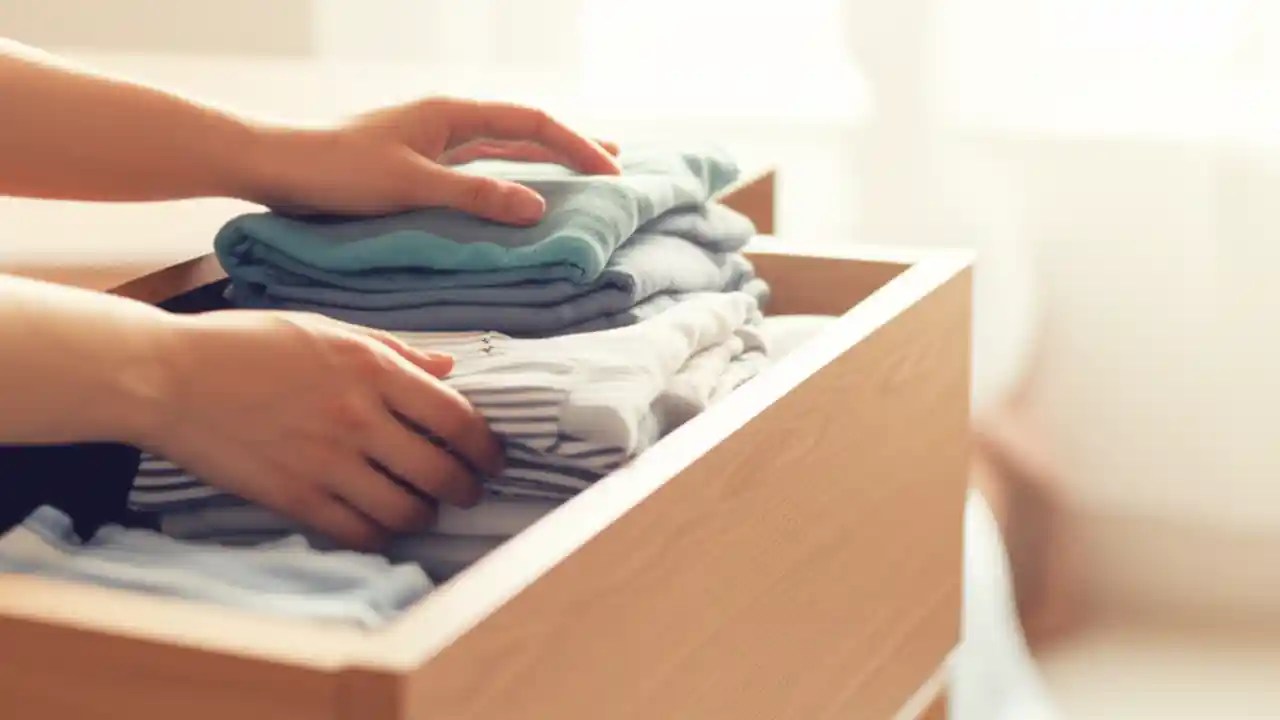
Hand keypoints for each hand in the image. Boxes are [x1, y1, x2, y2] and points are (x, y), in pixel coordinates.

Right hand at [143, 310, 503, 549]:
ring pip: (405, 510)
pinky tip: (379, 525)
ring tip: (422, 509)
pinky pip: (358, 532)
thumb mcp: (325, 329)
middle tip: (466, 492)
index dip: (486, 447)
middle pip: (441, 472)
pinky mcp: (293, 496)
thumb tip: (448, 367)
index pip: (456, 418)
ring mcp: (325, 461)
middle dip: (466, 489)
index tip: (493, 459)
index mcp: (370, 368)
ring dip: (424, 515)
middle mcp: (357, 416)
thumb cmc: (245, 344)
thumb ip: (393, 350)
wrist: (167, 377)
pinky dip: (380, 535)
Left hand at [245, 97, 620, 222]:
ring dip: (546, 158)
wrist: (275, 164)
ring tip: (583, 171)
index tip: (613, 172)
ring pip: (505, 146)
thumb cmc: (336, 171)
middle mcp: (448, 121)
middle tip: (615, 166)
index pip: (533, 122)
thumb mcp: (410, 185)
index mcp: (452, 114)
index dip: (578, 145)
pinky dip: (512, 175)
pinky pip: (481, 166)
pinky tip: (521, 189)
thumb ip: (475, 197)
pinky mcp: (418, 162)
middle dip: (572, 146)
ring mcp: (434, 140)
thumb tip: (539, 207)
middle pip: (526, 128)